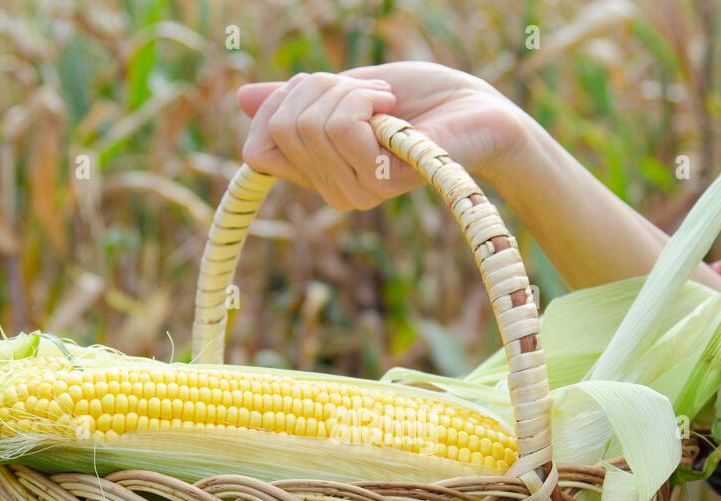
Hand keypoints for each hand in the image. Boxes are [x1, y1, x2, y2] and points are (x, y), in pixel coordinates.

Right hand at [237, 63, 527, 209]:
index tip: (318, 89)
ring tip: (385, 101)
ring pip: (310, 125)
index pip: (257, 150)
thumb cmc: (422, 98)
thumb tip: (242, 98)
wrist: (478, 110)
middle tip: (367, 91)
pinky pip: (342, 129)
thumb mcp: (347, 90)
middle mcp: (331, 190)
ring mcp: (355, 192)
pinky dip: (366, 101)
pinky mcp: (381, 182)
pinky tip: (394, 111)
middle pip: (282, 126)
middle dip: (320, 87)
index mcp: (318, 172)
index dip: (275, 108)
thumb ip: (299, 99)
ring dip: (348, 92)